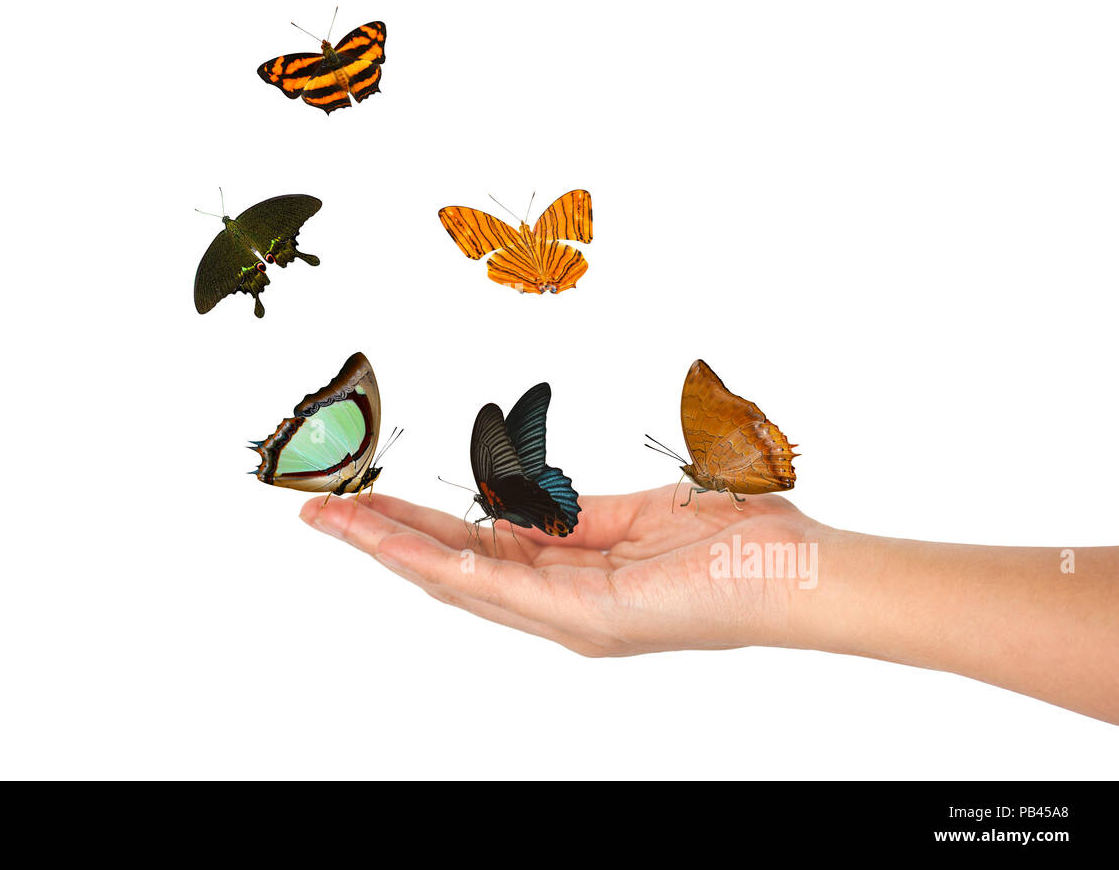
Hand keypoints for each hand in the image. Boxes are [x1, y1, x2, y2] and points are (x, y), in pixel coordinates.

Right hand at [299, 486, 827, 655]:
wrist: (799, 572)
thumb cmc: (738, 542)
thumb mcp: (639, 515)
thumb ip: (578, 518)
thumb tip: (525, 506)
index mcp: (574, 582)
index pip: (479, 554)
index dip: (419, 529)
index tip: (372, 503)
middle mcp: (562, 609)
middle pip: (454, 571)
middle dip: (384, 540)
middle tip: (323, 515)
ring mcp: (571, 619)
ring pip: (460, 582)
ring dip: (392, 549)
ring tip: (336, 524)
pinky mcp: (589, 619)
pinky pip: (500, 588)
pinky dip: (441, 564)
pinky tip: (397, 546)